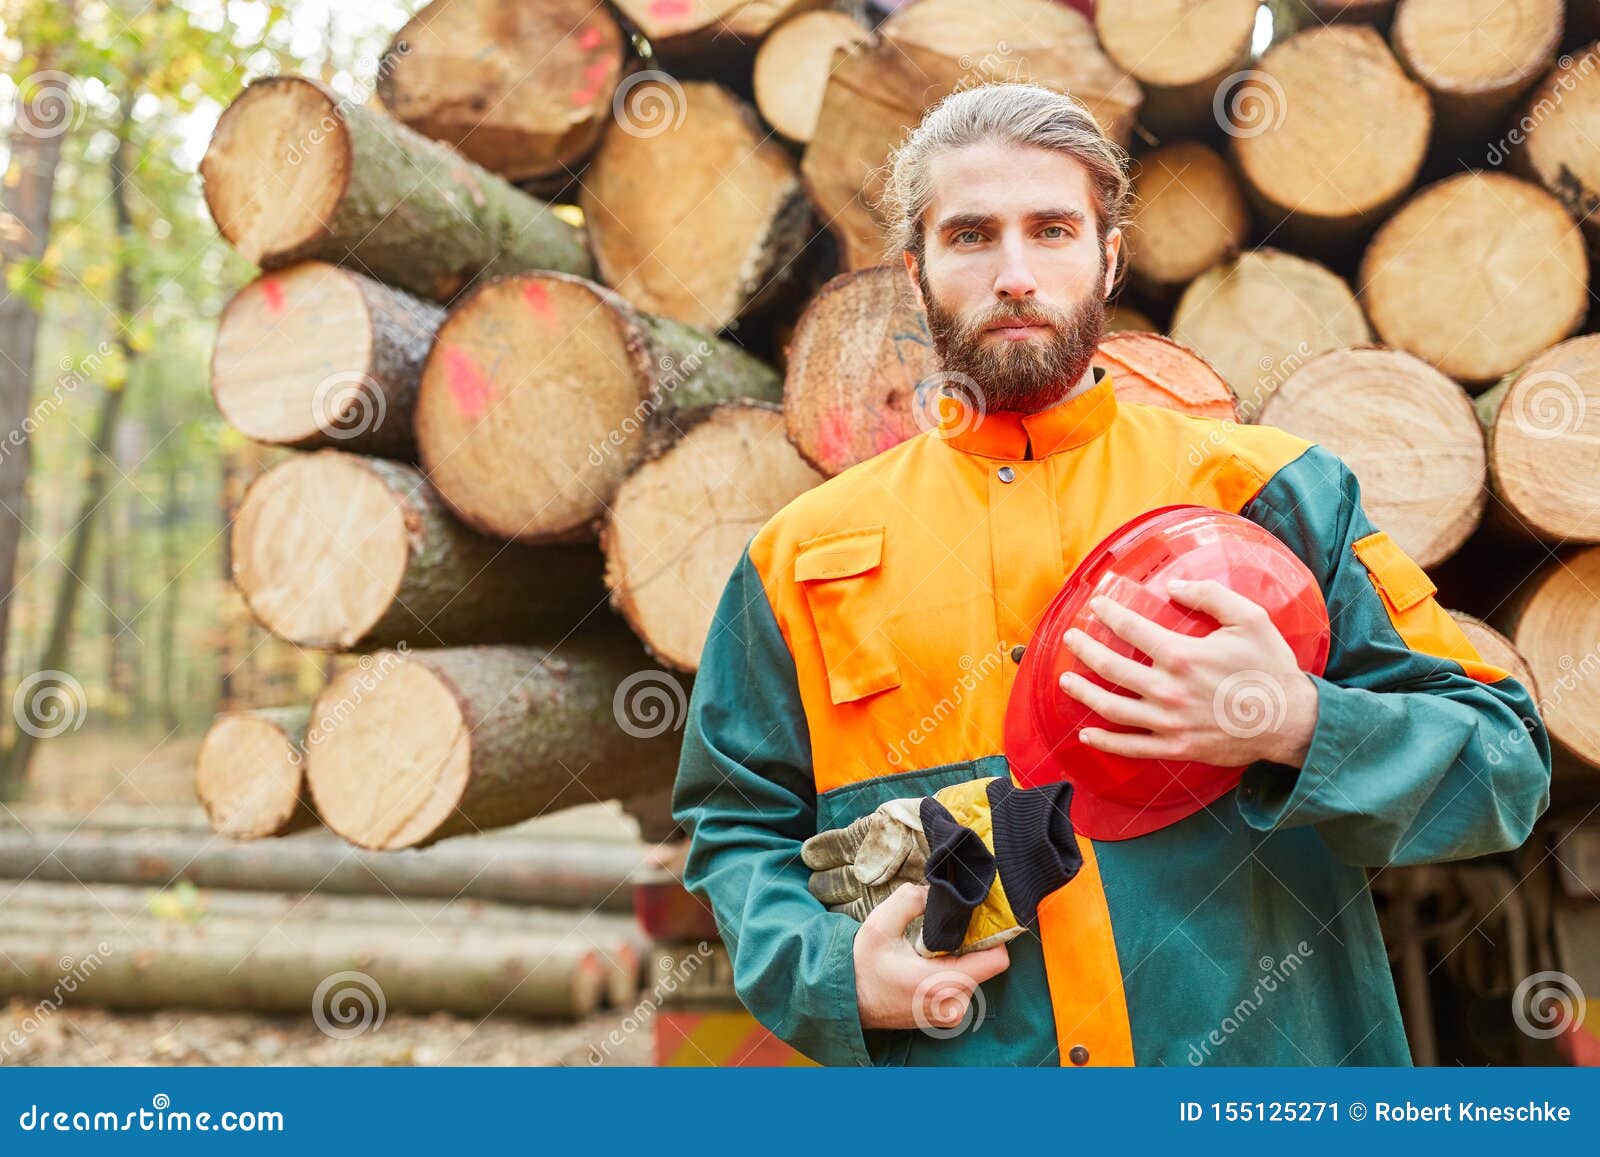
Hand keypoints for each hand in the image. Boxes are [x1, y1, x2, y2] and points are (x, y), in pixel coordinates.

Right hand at [853, 883, 1009, 1030]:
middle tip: (941, 930)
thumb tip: (937, 892)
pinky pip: (964, 987)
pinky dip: (952, 972)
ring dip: (959, 958)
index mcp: (939, 984)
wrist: (848, 999)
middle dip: (968, 942)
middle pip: (985, 963)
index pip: (996, 960)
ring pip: (975, 974)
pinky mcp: (947, 1017)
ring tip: (929, 949)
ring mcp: (951, 1015)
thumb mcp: (879, 924)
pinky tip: (928, 964)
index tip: (974, 917)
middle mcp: (952, 1005)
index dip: (990, 933)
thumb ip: (910, 900)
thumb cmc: (863, 964)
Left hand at [1058, 577, 1318, 767]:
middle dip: (1085, 650)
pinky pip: (1131, 747)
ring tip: (1065, 680)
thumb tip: (1173, 587)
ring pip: (1112, 709)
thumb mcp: (1250, 619)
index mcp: (1182, 655)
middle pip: (1111, 668)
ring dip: (1084, 693)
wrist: (1292, 722)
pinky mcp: (1176, 747)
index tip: (1096, 606)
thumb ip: (1209, 596)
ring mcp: (1169, 722)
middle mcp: (1168, 690)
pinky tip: (1086, 734)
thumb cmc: (1271, 668)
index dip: (1109, 614)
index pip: (1131, 630)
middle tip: (1072, 638)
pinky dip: (1105, 742)